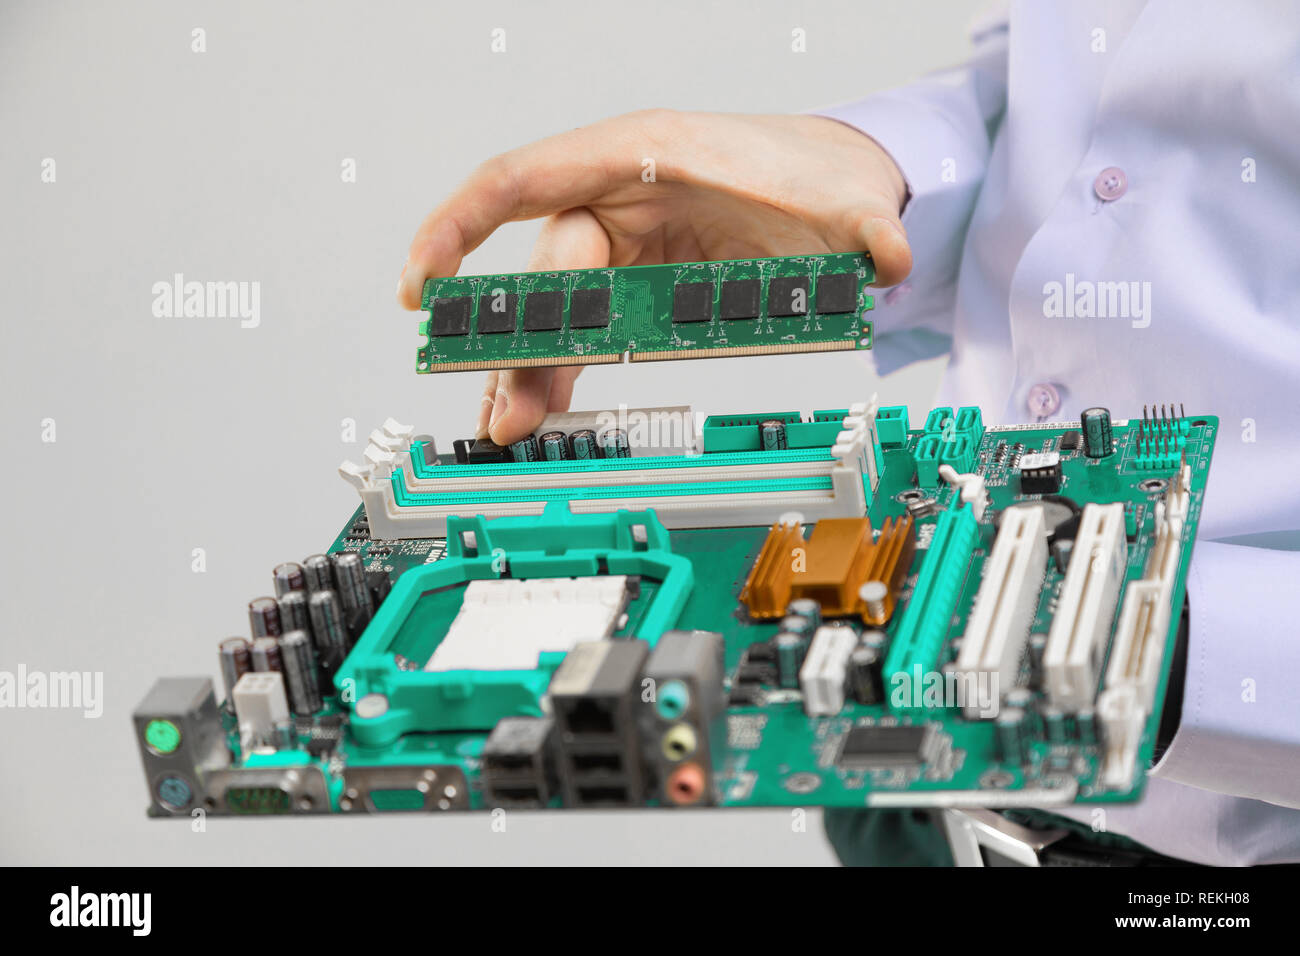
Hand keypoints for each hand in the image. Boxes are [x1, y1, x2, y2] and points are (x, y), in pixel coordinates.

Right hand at [398, 110, 910, 445]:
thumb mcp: (844, 196)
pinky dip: (562, 374)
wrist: (830, 183)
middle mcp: (617, 201)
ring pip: (558, 314)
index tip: (423, 282)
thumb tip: (886, 258)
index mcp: (640, 155)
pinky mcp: (639, 288)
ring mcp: (624, 249)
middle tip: (507, 408)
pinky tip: (542, 413)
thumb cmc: (812, 171)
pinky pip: (585, 333)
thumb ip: (865, 229)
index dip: (459, 228)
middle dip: (519, 344)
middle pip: (544, 272)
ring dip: (531, 373)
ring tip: (512, 429)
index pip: (521, 179)